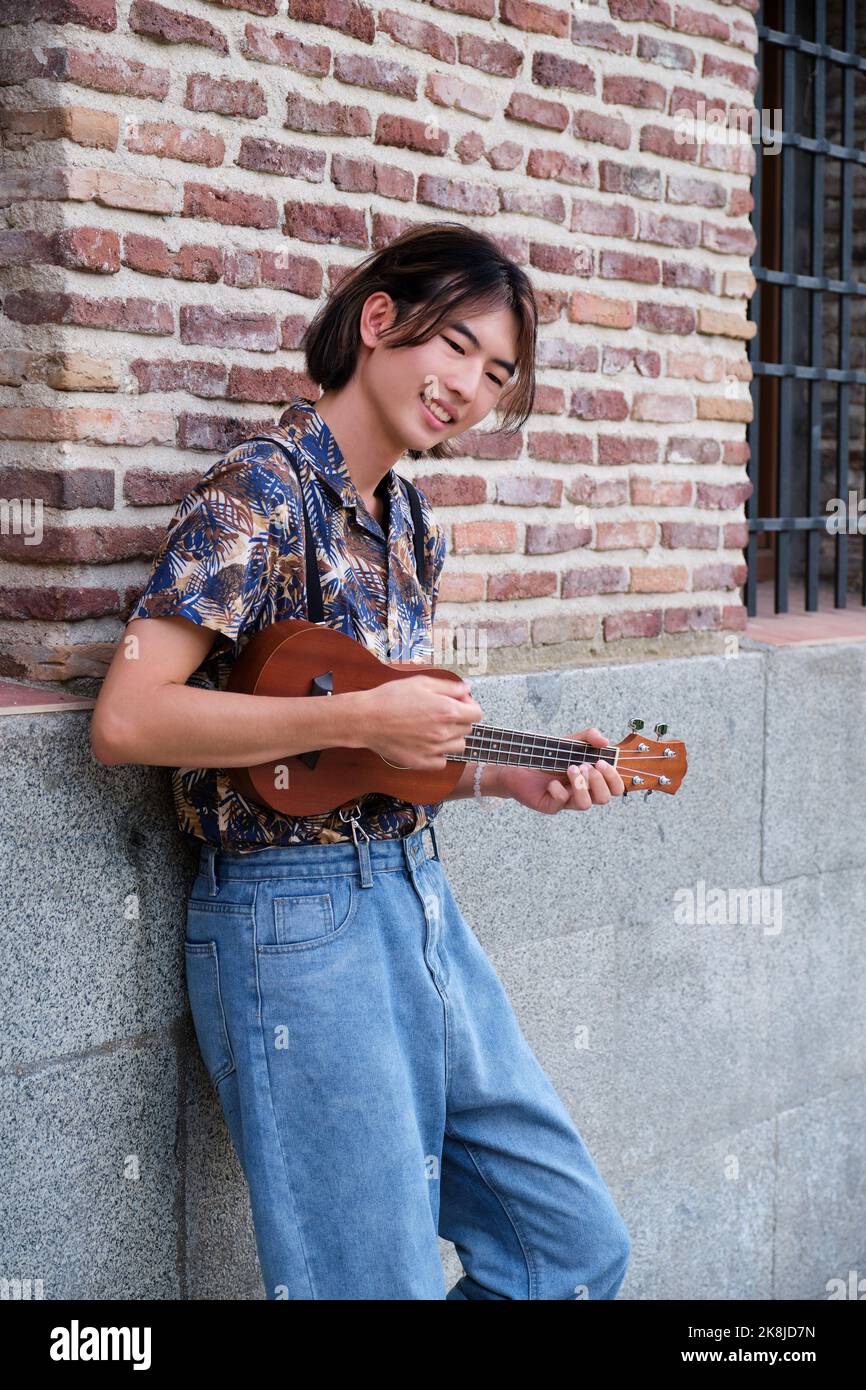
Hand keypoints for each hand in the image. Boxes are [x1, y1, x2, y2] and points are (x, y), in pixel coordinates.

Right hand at [360, 676, 483, 770]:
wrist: (366, 719)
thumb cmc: (390, 698)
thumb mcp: (421, 682)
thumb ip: (448, 687)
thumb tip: (466, 690)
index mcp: (447, 711)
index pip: (477, 713)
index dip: (470, 705)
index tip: (458, 702)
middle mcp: (444, 732)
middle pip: (467, 729)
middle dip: (460, 719)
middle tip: (441, 712)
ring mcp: (433, 750)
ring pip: (458, 747)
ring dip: (452, 737)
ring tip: (435, 728)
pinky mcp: (421, 762)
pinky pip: (442, 762)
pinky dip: (439, 754)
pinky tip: (427, 743)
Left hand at [492, 727, 624, 813]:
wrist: (521, 761)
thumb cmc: (549, 754)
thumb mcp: (571, 741)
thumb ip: (589, 737)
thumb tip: (605, 741)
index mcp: (593, 780)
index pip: (615, 787)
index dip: (614, 778)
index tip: (601, 762)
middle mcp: (583, 792)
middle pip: (605, 798)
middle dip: (599, 781)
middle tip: (585, 765)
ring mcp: (568, 801)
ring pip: (586, 804)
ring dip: (581, 785)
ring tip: (570, 769)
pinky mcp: (551, 806)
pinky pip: (561, 802)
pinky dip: (557, 789)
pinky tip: (550, 781)